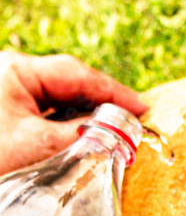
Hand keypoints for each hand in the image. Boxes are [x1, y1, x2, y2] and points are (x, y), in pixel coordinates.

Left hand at [0, 50, 146, 176]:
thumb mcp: (39, 145)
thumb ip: (84, 134)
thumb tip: (119, 130)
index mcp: (16, 70)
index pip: (77, 74)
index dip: (113, 91)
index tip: (142, 109)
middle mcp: (10, 76)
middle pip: (68, 85)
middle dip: (101, 105)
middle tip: (132, 125)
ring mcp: (6, 96)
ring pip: (57, 103)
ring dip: (84, 119)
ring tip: (113, 135)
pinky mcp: (4, 118)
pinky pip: (44, 117)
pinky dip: (66, 129)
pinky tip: (84, 142)